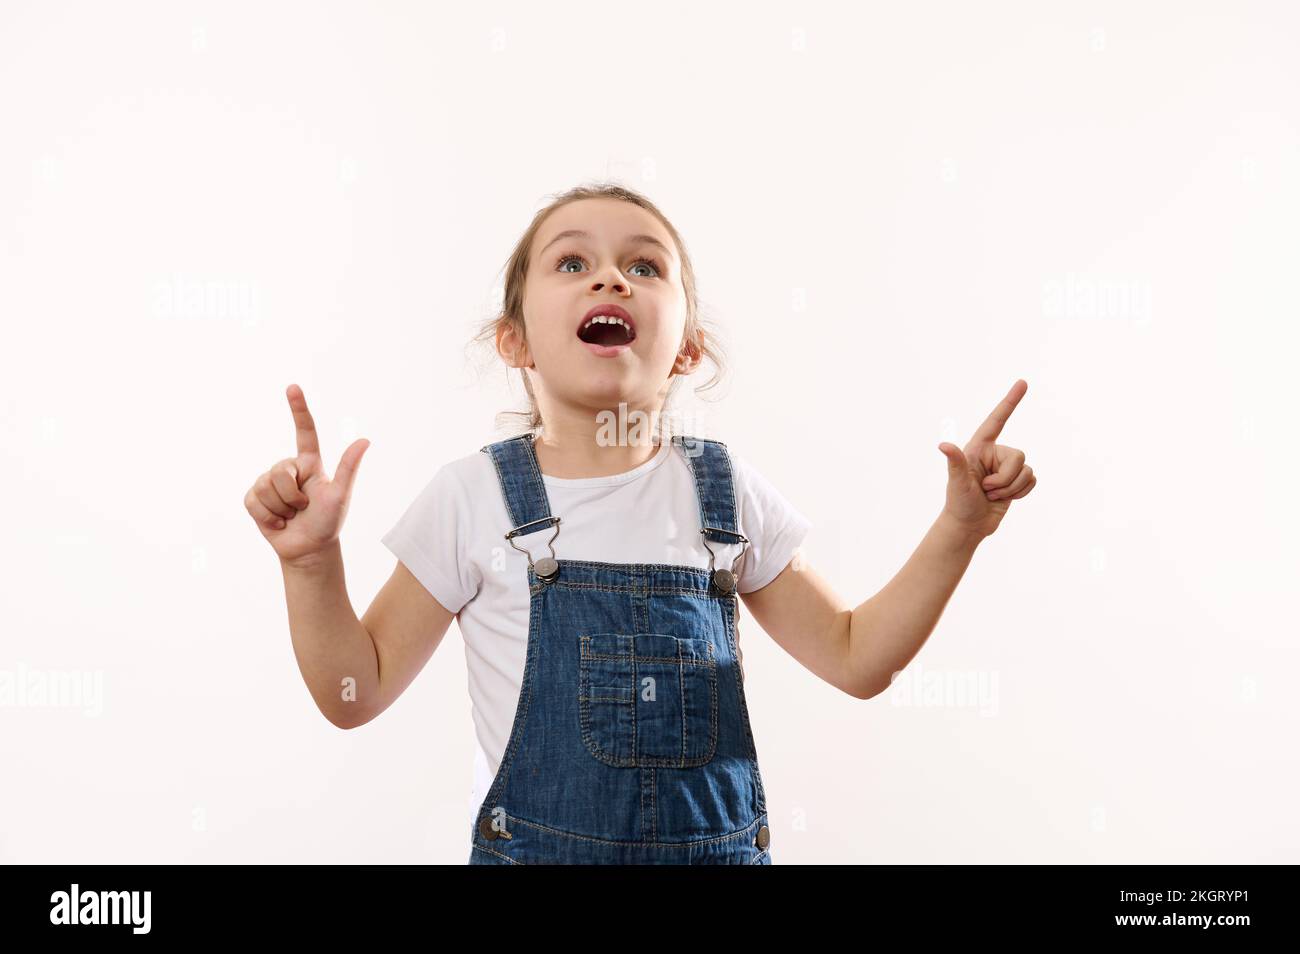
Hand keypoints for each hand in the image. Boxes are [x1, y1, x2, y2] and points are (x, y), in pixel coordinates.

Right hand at [243, 384, 369, 565]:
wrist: (309, 550)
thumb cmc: (328, 522)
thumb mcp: (340, 496)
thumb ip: (349, 468)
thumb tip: (365, 440)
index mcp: (310, 464)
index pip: (305, 431)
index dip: (298, 409)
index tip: (292, 387)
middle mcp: (288, 469)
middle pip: (280, 471)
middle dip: (292, 496)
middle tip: (303, 508)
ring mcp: (269, 483)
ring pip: (265, 487)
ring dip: (281, 508)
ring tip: (292, 516)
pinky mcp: (254, 500)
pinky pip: (253, 501)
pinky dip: (267, 517)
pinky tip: (278, 523)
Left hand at [937, 379, 1034, 538]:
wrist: (969, 525)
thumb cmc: (959, 502)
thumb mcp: (956, 482)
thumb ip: (954, 462)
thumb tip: (943, 445)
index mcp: (979, 447)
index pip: (996, 420)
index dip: (1010, 401)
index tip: (1022, 382)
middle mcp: (994, 453)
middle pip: (1019, 456)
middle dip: (1005, 479)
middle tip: (986, 489)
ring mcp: (1006, 467)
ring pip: (1027, 471)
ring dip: (1011, 489)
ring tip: (991, 495)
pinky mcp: (1017, 480)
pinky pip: (1032, 480)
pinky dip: (1021, 493)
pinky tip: (1005, 499)